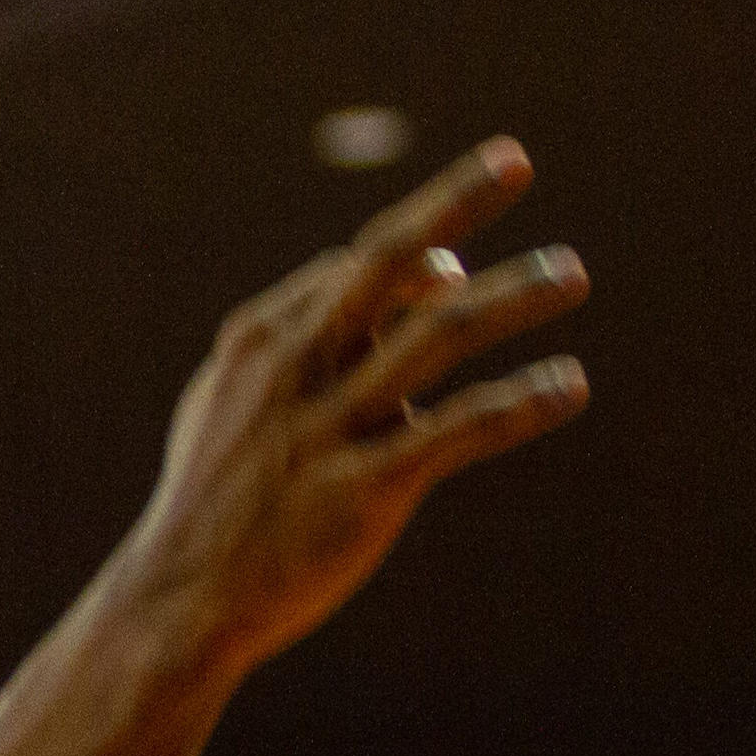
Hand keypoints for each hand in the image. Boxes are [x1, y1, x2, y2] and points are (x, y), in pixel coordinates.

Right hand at [119, 139, 591, 678]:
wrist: (183, 597)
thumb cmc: (224, 493)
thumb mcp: (239, 400)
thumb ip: (319, 337)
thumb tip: (430, 277)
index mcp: (259, 337)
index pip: (356, 265)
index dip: (421, 252)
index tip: (458, 268)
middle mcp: (292, 367)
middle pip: (385, 260)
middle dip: (452, 200)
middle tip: (515, 158)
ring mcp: (329, 427)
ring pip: (437, 334)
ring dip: (513, 297)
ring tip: (572, 273)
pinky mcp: (367, 488)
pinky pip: (460, 429)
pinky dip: (522, 401)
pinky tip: (569, 384)